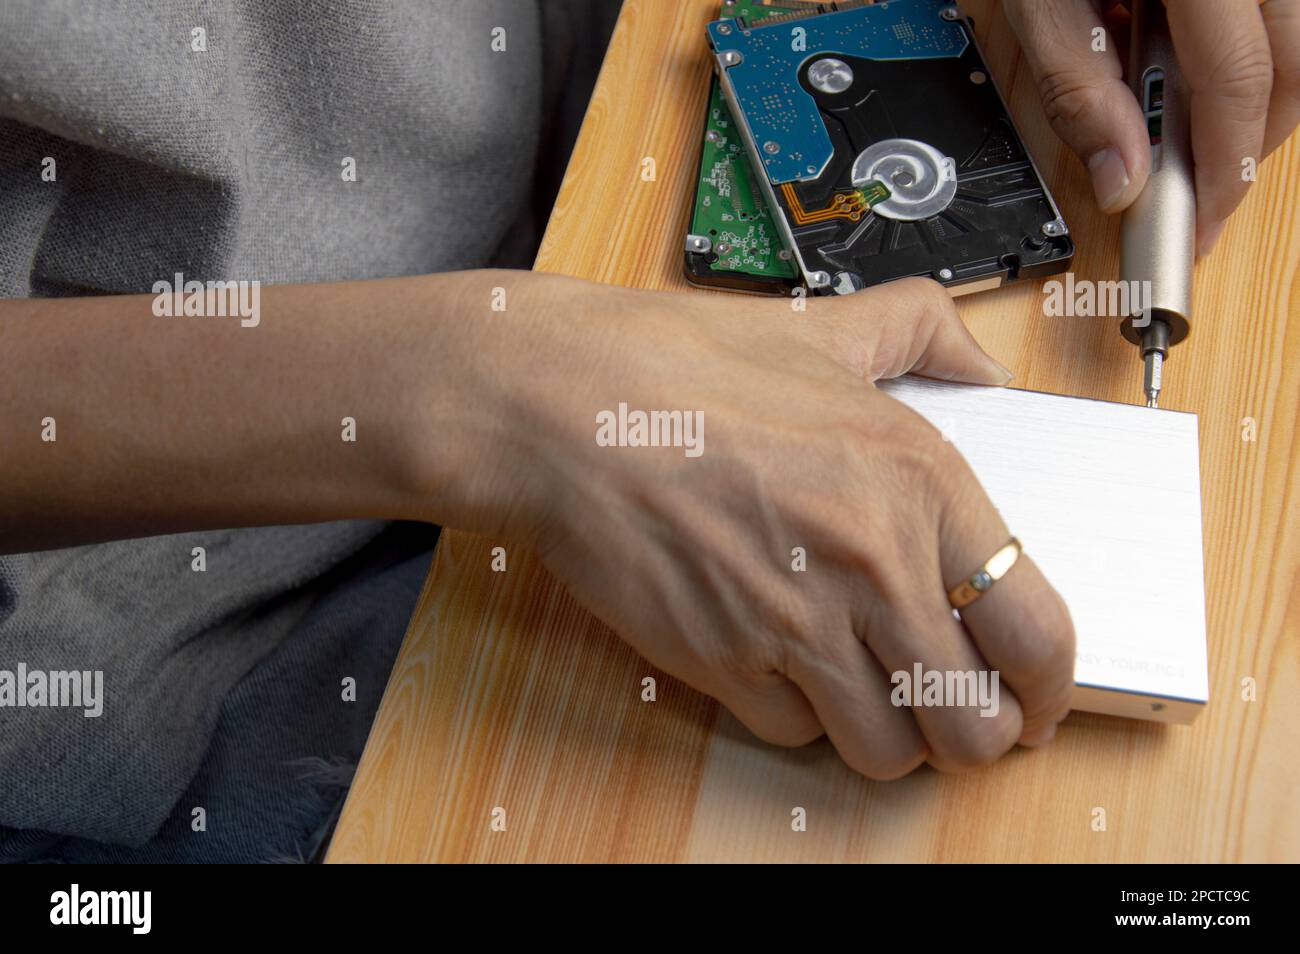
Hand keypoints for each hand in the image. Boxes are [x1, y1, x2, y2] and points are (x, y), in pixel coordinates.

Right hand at [466, 271, 1074, 776]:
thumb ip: (924, 334)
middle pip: (973, 723)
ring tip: (874, 699)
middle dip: (976, 736)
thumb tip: (982, 365)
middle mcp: (873, 562)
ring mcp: (796, 622)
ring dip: (890, 738)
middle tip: (957, 714)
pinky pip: (792, 732)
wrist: (564, 406)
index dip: (1050, 686)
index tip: (1037, 697)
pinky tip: (787, 666)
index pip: (1035, 630)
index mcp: (919, 479)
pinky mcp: (723, 660)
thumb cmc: (680, 367)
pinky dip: (798, 714)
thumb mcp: (822, 330)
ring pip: (887, 751)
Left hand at [1004, 0, 1299, 256]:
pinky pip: (1286, 11)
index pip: (1240, 81)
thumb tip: (1120, 176)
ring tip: (1204, 133)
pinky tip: (1210, 68)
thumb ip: (1080, 86)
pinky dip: (1264, 49)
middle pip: (1296, 63)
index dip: (1223, 167)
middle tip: (1205, 193)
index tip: (1200, 221)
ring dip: (1266, 97)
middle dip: (1253, 143)